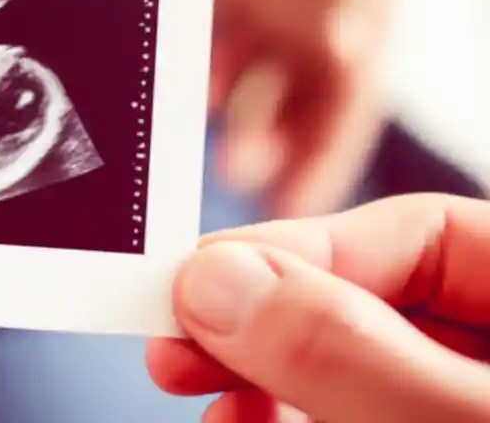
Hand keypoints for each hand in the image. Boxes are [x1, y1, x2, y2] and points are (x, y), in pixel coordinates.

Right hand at [148, 193, 489, 422]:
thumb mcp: (454, 419)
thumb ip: (345, 345)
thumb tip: (217, 278)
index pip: (420, 232)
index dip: (297, 248)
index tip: (198, 282)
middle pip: (374, 300)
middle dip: (265, 318)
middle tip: (175, 343)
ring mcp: (470, 404)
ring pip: (358, 367)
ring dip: (264, 374)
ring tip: (198, 391)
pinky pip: (361, 417)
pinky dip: (292, 419)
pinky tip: (243, 422)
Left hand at [213, 0, 412, 214]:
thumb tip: (344, 49)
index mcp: (362, 31)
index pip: (343, 116)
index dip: (322, 165)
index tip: (293, 207)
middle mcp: (313, 40)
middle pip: (291, 118)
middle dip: (268, 154)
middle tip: (236, 178)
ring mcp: (269, 22)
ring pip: (247, 92)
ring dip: (227, 121)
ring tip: (207, 148)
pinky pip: (206, 45)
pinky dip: (194, 67)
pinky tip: (180, 84)